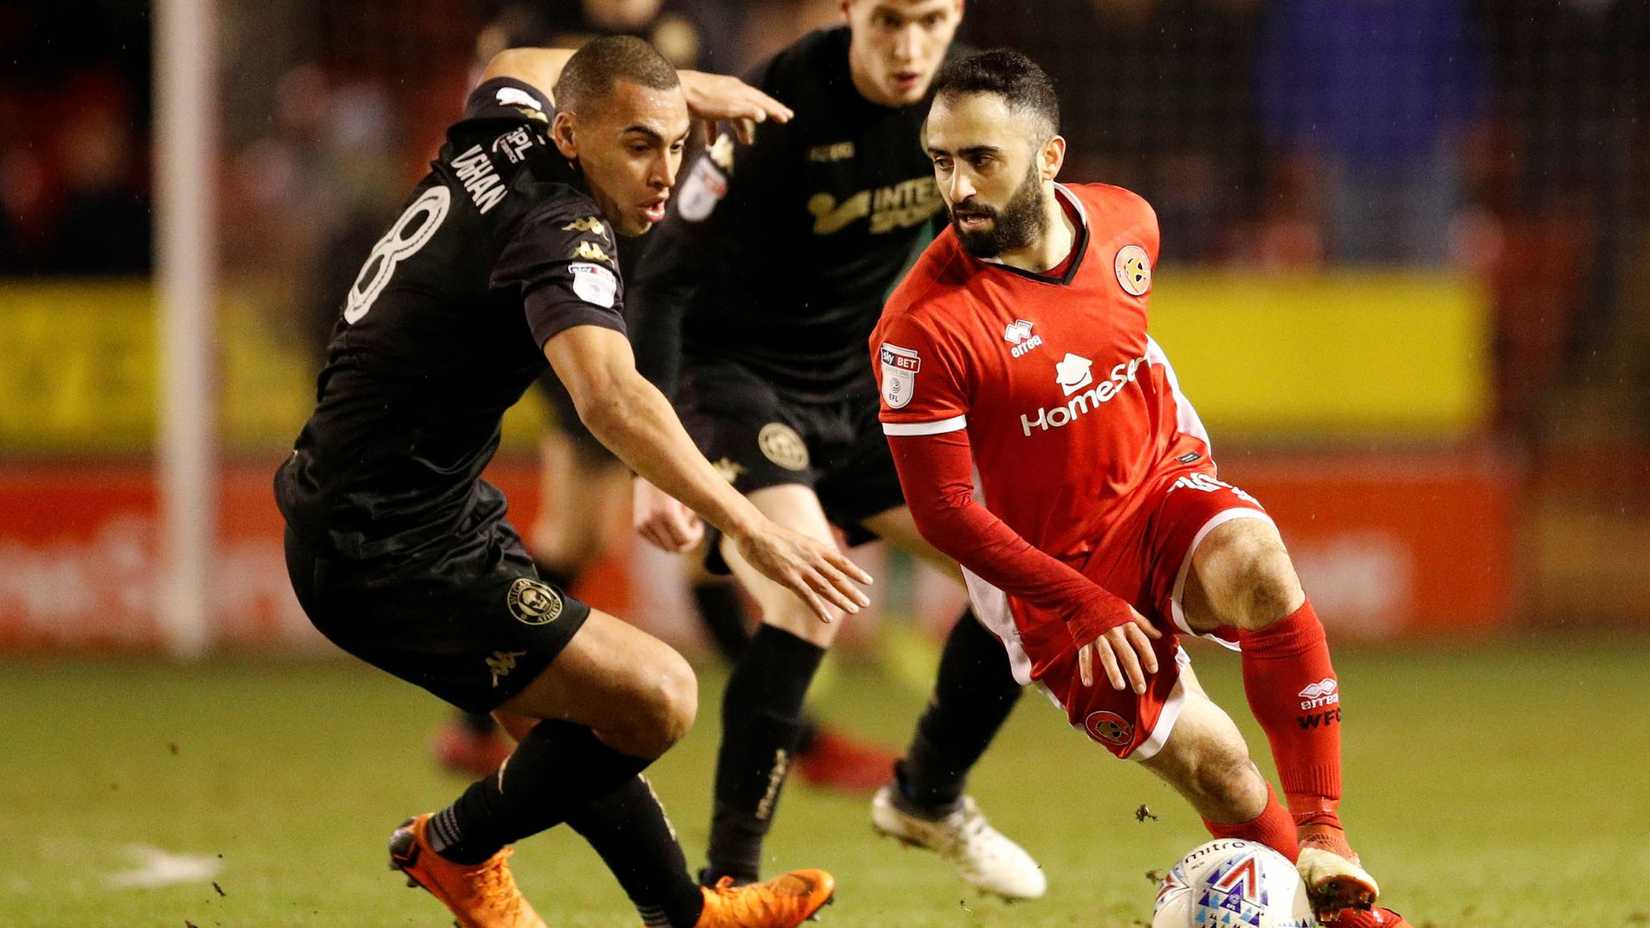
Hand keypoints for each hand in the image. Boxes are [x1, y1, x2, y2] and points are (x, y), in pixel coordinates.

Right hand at [632, 476, 703, 552]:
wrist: (651, 467)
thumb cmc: (677, 480)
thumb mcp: (690, 496)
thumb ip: (693, 518)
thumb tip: (692, 540)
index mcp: (667, 512)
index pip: (685, 539)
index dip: (696, 536)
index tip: (698, 524)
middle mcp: (652, 520)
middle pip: (675, 547)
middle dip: (687, 541)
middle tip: (692, 526)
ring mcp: (643, 524)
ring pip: (665, 547)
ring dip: (676, 539)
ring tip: (681, 521)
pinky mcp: (639, 526)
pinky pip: (656, 541)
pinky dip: (666, 537)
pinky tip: (670, 522)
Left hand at [678, 70, 793, 143]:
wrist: (674, 89)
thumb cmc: (700, 101)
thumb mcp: (727, 107)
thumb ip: (745, 110)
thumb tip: (762, 114)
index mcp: (739, 90)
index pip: (762, 101)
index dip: (775, 110)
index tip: (788, 117)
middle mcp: (730, 90)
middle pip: (753, 103)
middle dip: (766, 113)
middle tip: (781, 120)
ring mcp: (717, 95)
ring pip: (735, 112)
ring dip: (741, 128)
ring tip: (746, 142)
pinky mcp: (703, 102)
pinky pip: (714, 118)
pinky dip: (716, 131)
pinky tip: (711, 145)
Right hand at [731, 521, 872, 622]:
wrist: (754, 532)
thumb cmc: (773, 536)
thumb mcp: (798, 540)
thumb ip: (810, 550)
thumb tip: (820, 555)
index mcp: (816, 547)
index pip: (842, 561)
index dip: (855, 572)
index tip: (868, 581)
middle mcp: (813, 558)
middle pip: (838, 577)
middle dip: (853, 591)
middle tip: (866, 603)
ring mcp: (801, 568)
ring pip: (826, 587)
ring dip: (841, 600)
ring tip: (854, 610)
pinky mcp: (788, 577)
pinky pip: (807, 595)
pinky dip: (819, 608)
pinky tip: (827, 618)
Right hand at [1076, 608, 1162, 693]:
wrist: (1082, 597)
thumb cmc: (1108, 606)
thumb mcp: (1128, 611)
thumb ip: (1144, 624)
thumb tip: (1160, 635)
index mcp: (1127, 624)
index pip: (1141, 642)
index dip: (1148, 656)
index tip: (1153, 670)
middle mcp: (1114, 631)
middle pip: (1127, 654)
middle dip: (1134, 672)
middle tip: (1140, 689)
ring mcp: (1098, 636)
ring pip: (1107, 657)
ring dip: (1113, 672)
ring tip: (1120, 687)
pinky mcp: (1084, 639)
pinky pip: (1085, 656)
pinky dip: (1085, 669)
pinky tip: (1088, 683)